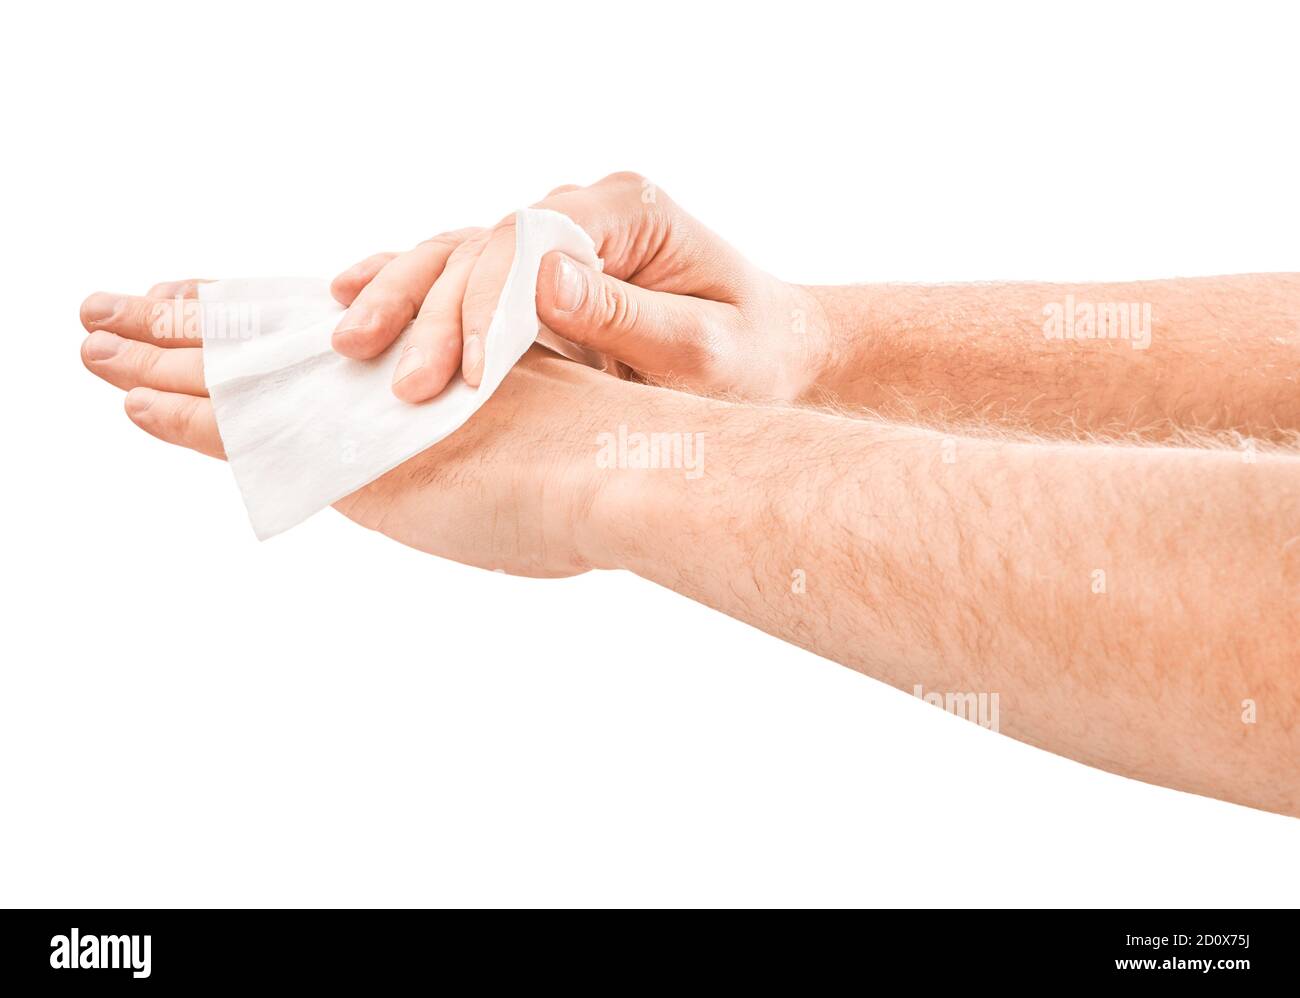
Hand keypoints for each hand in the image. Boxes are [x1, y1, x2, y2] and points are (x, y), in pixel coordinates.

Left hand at [78, 282, 651, 576]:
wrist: (615, 471)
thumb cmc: (594, 474)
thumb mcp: (524, 451)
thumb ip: (471, 450)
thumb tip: (467, 470)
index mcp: (417, 365)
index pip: (316, 330)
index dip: (255, 315)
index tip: (205, 296)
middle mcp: (382, 373)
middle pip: (260, 335)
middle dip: (181, 322)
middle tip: (111, 304)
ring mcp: (360, 406)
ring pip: (235, 369)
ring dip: (153, 356)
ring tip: (91, 339)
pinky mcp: (342, 452)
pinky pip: (240, 428)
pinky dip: (181, 415)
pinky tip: (128, 398)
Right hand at [330, 171, 831, 403]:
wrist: (772, 355)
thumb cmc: (752, 357)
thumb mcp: (707, 348)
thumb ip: (630, 315)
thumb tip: (547, 282)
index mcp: (630, 212)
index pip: (531, 240)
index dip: (487, 304)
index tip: (464, 374)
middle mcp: (584, 212)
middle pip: (484, 245)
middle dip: (432, 311)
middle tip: (395, 377)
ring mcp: (557, 238)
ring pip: (460, 252)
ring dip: (403, 296)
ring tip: (350, 341)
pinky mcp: (539, 274)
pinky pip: (464, 272)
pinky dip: (410, 287)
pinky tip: (353, 297)